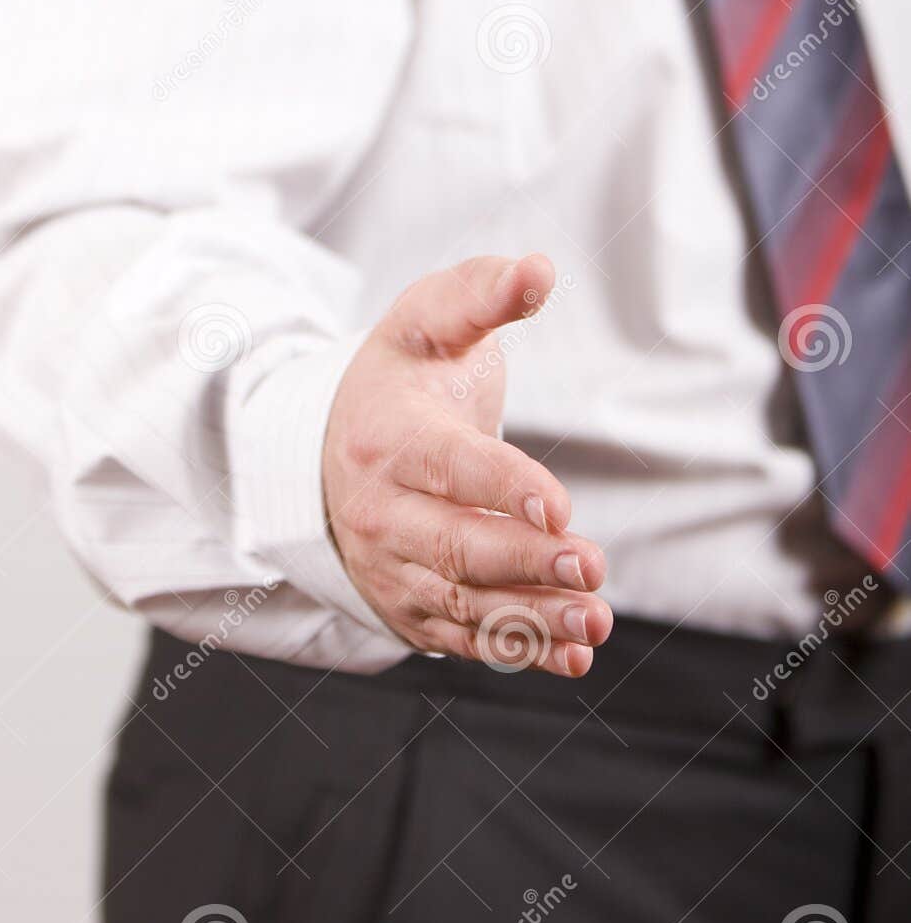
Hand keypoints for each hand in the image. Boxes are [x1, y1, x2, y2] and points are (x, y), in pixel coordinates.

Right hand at [322, 253, 611, 676]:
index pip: (450, 466)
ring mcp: (391, 564)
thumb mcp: (429, 320)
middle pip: (458, 545)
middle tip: (593, 567)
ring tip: (594, 618)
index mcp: (388, 437)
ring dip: (531, 616)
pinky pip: (462, 636)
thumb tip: (539, 269)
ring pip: (463, 600)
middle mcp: (381, 510)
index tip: (560, 507)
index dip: (505, 488)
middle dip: (528, 562)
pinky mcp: (407, 605)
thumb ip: (483, 293)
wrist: (328, 444)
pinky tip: (571, 653)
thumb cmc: (400, 375)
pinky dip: (516, 651)